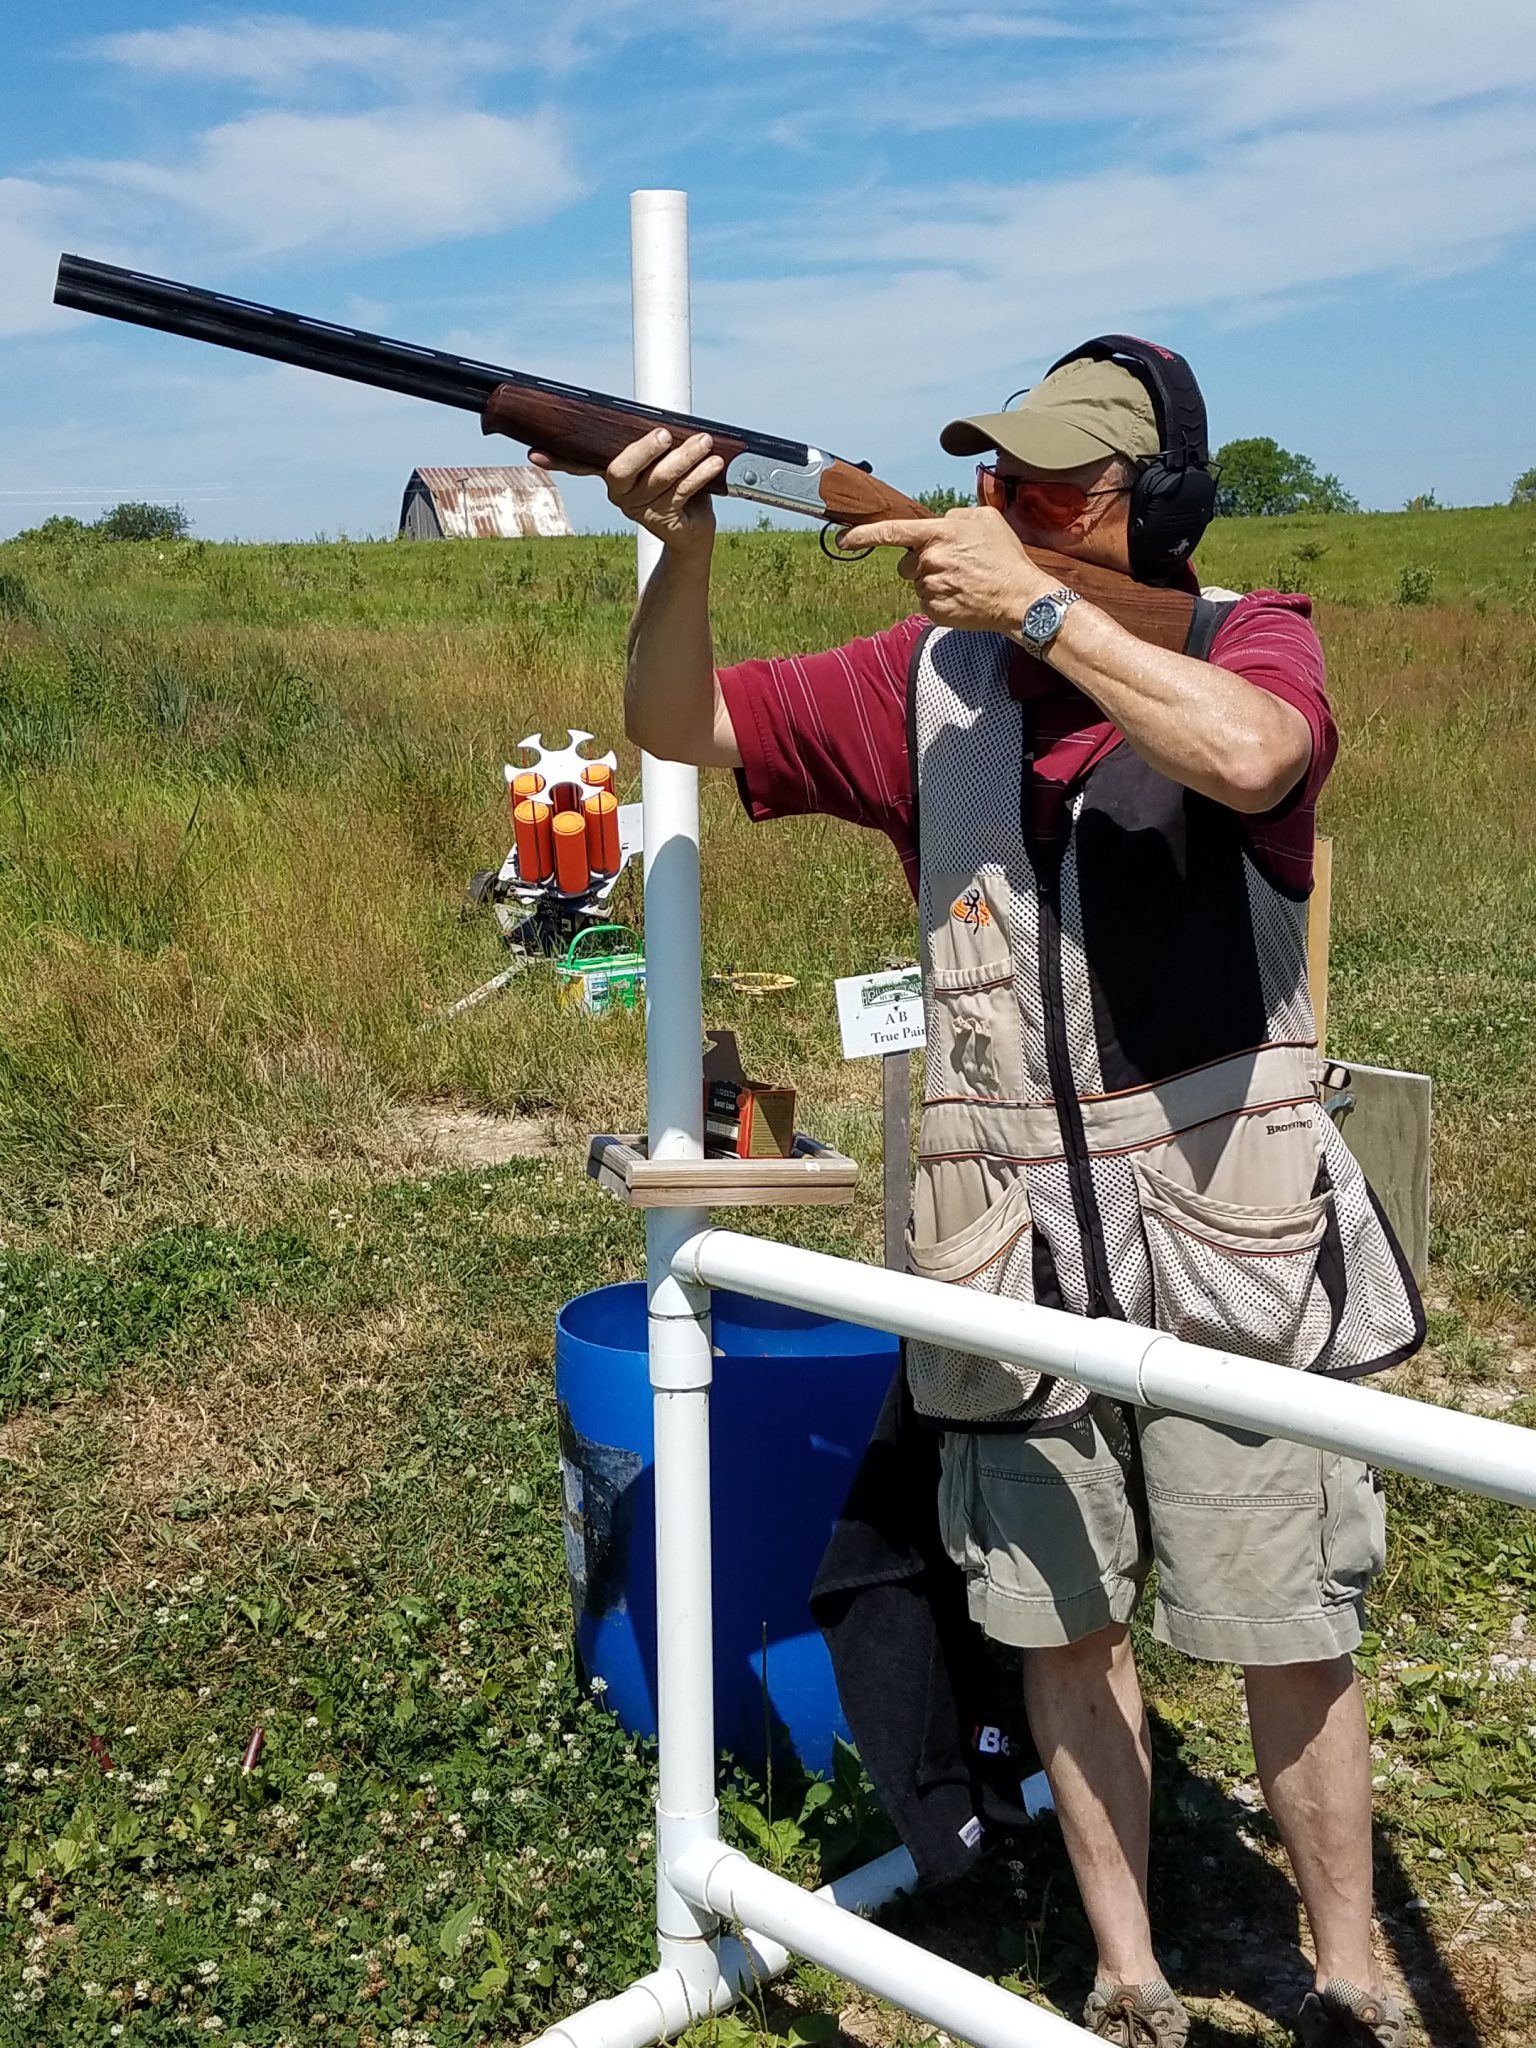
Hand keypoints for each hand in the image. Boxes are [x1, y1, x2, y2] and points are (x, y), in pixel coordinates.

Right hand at [530, 429, 720, 557]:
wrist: (694, 531)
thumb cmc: (678, 484)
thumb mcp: (664, 457)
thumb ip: (654, 440)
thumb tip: (661, 417)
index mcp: (613, 475)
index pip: (581, 463)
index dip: (559, 460)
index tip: (535, 454)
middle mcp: (621, 494)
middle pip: (622, 470)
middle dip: (643, 450)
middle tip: (664, 434)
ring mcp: (641, 510)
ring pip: (660, 480)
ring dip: (685, 458)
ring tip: (704, 442)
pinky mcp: (664, 521)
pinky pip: (681, 494)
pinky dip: (699, 475)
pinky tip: (712, 463)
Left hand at [836, 505, 1057, 631]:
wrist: (1020, 598)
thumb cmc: (1006, 557)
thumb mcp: (986, 519)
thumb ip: (956, 515)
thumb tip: (941, 522)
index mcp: (937, 534)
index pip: (891, 532)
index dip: (863, 535)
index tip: (842, 539)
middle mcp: (929, 560)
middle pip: (906, 564)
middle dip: (921, 564)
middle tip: (954, 566)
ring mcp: (930, 588)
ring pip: (918, 584)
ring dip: (934, 582)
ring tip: (964, 582)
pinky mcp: (934, 611)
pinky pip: (926, 603)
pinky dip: (941, 601)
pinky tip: (963, 597)